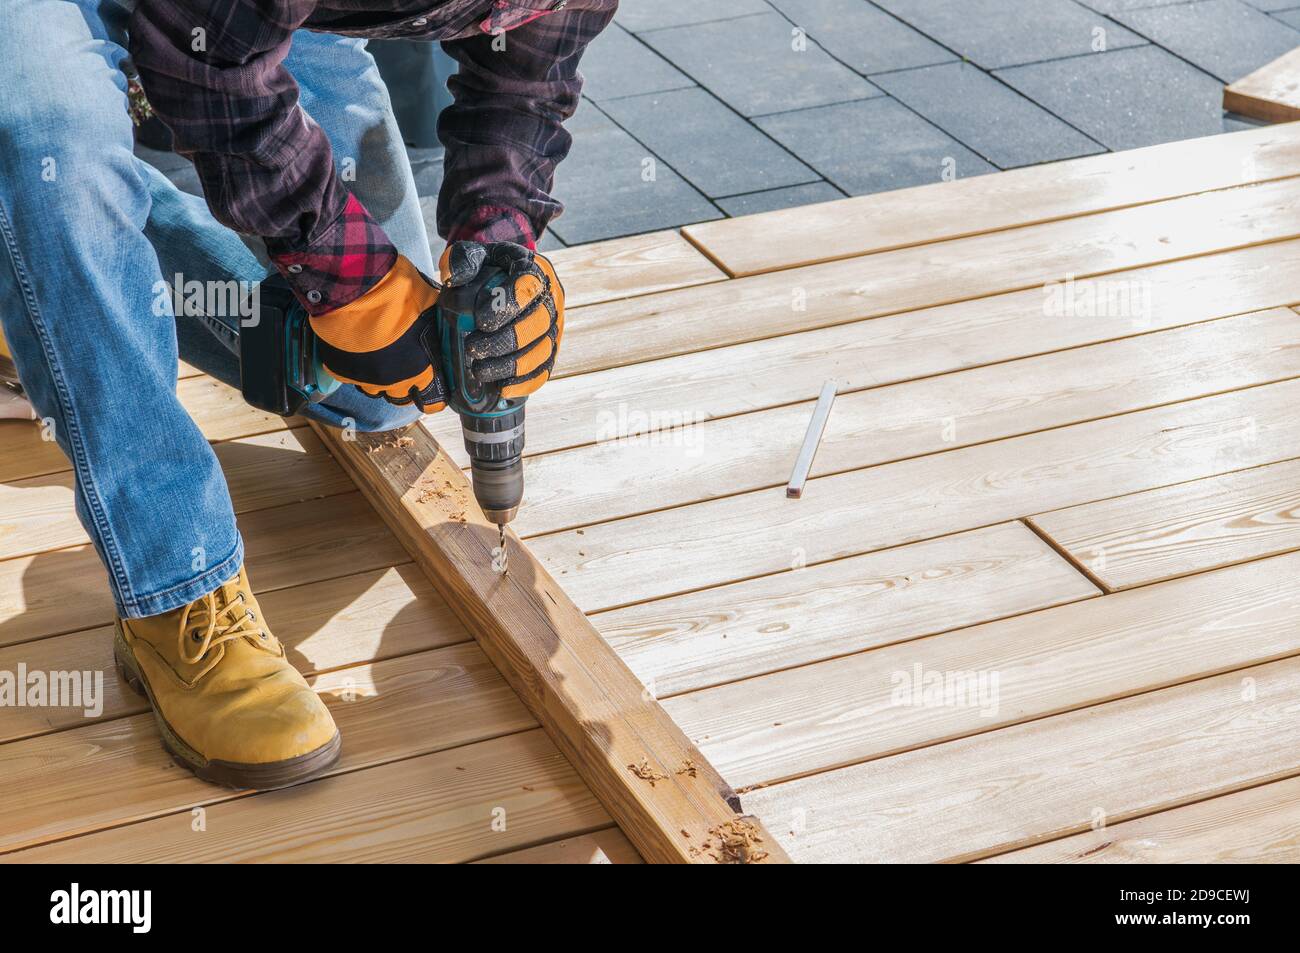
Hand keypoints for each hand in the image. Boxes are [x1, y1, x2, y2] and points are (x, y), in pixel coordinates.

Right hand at [307, 255, 446, 411]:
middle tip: (401, 366)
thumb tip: (444, 324)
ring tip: (376, 357)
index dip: (432, 394)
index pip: (433, 402)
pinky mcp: (341, 371)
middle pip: (401, 397)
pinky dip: (354, 367)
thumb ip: (436, 324)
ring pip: (374, 390)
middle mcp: (395, 382)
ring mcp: (367, 379)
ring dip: (378, 377)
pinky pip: (351, 377)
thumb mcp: (430, 306)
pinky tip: (355, 352)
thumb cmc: (398, 295)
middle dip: (403, 385)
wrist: (356, 290)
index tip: (429, 384)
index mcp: (422, 370)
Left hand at [439, 241, 563, 399]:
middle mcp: (552, 299)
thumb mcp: (472, 255)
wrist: (501, 283)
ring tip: (479, 370)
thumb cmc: (485, 269)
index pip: (528, 287)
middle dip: (503, 341)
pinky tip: (501, 388)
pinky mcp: (550, 352)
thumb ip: (463, 260)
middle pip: (536, 325)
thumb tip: (458, 279)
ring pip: (541, 352)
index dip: (506, 306)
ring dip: (509, 366)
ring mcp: (554, 328)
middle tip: (473, 348)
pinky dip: (523, 383)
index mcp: (535, 270)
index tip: (480, 319)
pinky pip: (543, 372)